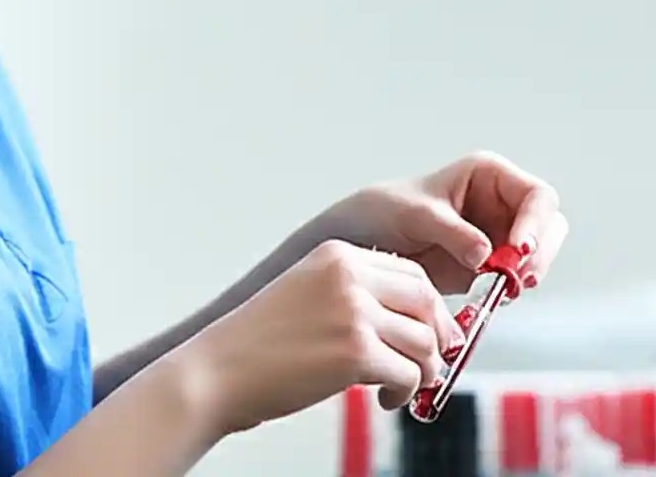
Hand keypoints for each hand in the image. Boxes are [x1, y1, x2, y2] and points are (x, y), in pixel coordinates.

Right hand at [183, 239, 462, 434]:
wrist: (218, 372)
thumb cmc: (257, 343)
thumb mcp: (307, 293)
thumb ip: (354, 294)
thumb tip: (409, 318)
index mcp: (337, 256)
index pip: (411, 272)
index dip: (430, 306)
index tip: (434, 330)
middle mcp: (348, 276)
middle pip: (426, 300)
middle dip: (437, 335)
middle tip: (433, 362)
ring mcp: (353, 312)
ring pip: (422, 341)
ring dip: (422, 371)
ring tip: (401, 387)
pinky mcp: (355, 352)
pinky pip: (408, 373)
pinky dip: (405, 393)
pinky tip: (385, 399)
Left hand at [295, 151, 568, 295]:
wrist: (360, 242)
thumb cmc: (383, 211)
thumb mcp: (414, 215)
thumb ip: (451, 231)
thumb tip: (485, 253)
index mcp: (488, 176)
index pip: (535, 196)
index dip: (536, 221)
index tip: (520, 248)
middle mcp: (500, 204)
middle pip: (547, 227)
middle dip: (541, 252)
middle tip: (521, 276)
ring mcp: (498, 237)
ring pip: (538, 256)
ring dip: (530, 273)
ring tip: (508, 288)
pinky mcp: (488, 267)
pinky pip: (515, 279)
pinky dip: (510, 288)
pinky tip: (493, 296)